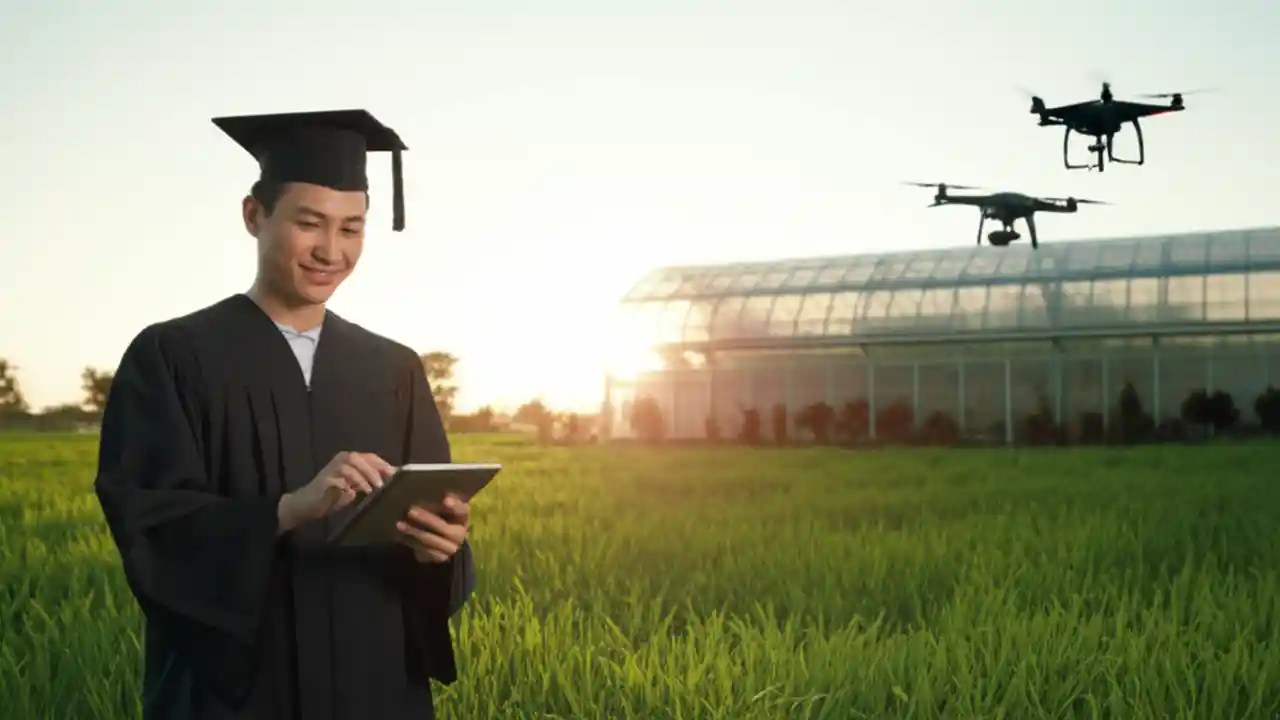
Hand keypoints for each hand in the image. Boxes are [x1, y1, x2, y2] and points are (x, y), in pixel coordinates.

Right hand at [277, 451, 394, 534]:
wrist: (308, 505)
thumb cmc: (333, 495)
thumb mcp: (355, 487)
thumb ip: (368, 481)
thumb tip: (389, 481)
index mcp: (349, 460)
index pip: (370, 457)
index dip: (382, 464)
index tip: (395, 474)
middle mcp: (340, 460)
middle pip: (360, 458)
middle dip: (374, 469)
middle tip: (383, 484)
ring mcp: (331, 469)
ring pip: (350, 465)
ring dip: (363, 476)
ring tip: (372, 489)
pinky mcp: (324, 480)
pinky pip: (339, 479)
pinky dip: (349, 485)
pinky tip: (354, 493)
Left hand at [397, 494, 468, 563]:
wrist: (438, 540)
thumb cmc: (437, 515)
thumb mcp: (435, 504)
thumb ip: (424, 491)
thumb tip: (396, 476)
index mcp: (462, 516)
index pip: (463, 510)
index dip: (455, 506)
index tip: (445, 500)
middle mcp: (460, 532)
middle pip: (444, 527)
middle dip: (427, 519)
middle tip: (410, 511)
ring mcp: (451, 547)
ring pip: (432, 540)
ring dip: (414, 532)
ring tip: (400, 524)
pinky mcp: (440, 557)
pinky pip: (425, 550)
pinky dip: (411, 542)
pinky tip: (399, 536)